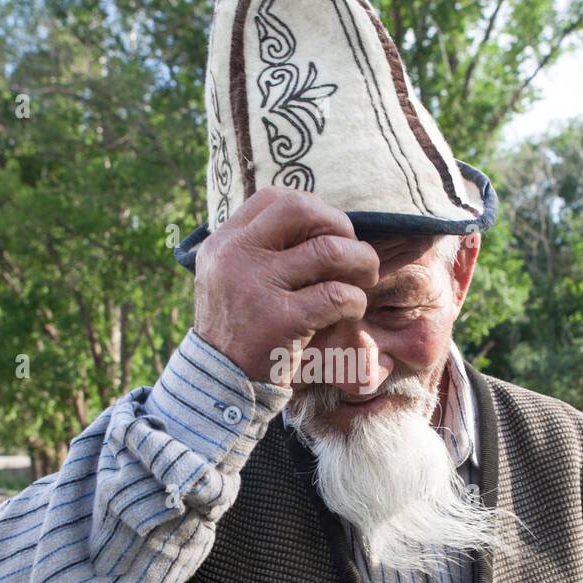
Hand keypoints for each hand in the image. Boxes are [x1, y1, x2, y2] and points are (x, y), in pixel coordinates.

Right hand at [193, 187, 378, 384]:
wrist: (219, 384)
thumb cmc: (239, 328)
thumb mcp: (229, 278)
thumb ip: (259, 248)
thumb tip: (319, 221)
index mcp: (224, 243)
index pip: (275, 198)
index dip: (314, 209)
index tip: (328, 233)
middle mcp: (235, 257)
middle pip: (302, 210)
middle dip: (340, 226)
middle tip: (352, 252)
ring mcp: (256, 287)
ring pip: (329, 250)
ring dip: (360, 262)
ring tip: (363, 280)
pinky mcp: (281, 321)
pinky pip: (337, 295)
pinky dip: (355, 301)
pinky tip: (351, 311)